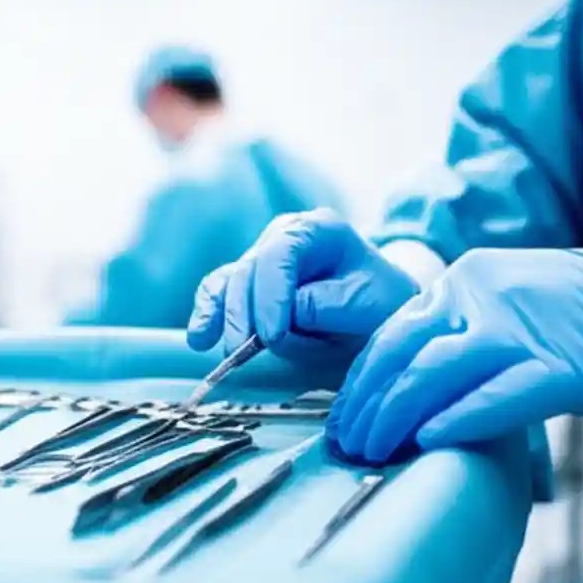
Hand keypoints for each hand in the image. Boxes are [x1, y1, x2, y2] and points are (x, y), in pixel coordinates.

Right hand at [186, 209, 418, 368]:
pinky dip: (208, 314)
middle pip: (248, 269)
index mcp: (317, 230)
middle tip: (240, 351)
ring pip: (228, 282)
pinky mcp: (249, 286)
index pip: (280, 253)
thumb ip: (327, 305)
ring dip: (219, 315)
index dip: (269, 294)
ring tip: (212, 346)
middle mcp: (283, 237)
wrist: (384, 309)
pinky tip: (199, 339)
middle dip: (241, 312)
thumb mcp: (368, 304)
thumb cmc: (383, 302)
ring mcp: (263, 261)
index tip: (271, 335)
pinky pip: (219, 295)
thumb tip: (287, 314)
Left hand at [329, 247, 582, 464]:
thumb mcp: (510, 299)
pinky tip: (428, 441)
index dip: (360, 380)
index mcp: (466, 277)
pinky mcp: (563, 367)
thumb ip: (459, 323)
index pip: (392, 331)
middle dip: (365, 403)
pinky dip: (457, 418)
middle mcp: (484, 295)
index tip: (343, 418)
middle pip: (401, 351)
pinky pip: (497, 395)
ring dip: (394, 416)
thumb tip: (406, 373)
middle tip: (347, 445)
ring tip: (373, 453)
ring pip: (434, 371)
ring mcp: (523, 328)